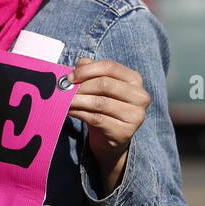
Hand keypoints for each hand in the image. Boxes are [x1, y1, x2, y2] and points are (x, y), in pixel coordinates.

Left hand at [66, 58, 149, 194]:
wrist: (110, 138)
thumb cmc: (104, 107)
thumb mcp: (98, 86)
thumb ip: (89, 71)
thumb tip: (76, 69)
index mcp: (134, 80)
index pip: (110, 67)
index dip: (87, 70)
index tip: (70, 77)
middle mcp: (140, 96)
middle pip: (105, 84)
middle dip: (81, 86)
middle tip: (65, 90)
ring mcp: (135, 115)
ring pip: (99, 102)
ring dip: (78, 100)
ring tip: (64, 100)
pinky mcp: (125, 131)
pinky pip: (97, 119)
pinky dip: (79, 113)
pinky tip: (70, 111)